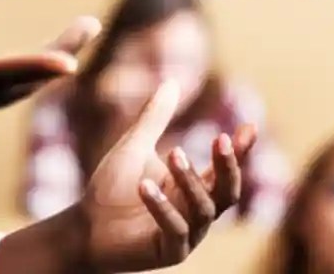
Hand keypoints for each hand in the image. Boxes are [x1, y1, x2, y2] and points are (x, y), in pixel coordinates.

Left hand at [79, 81, 253, 272]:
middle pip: (227, 191)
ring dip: (190, 180)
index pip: (224, 169)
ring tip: (173, 153)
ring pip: (203, 209)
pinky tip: (145, 186)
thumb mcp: (135, 146)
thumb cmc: (111, 188)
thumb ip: (156, 118)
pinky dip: (162, 207)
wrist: (83, 224)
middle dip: (227, 165)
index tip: (249, 127)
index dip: (239, 150)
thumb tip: (172, 80)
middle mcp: (197, 211)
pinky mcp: (169, 252)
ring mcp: (186, 234)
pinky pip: (175, 229)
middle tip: (221, 138)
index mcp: (194, 187)